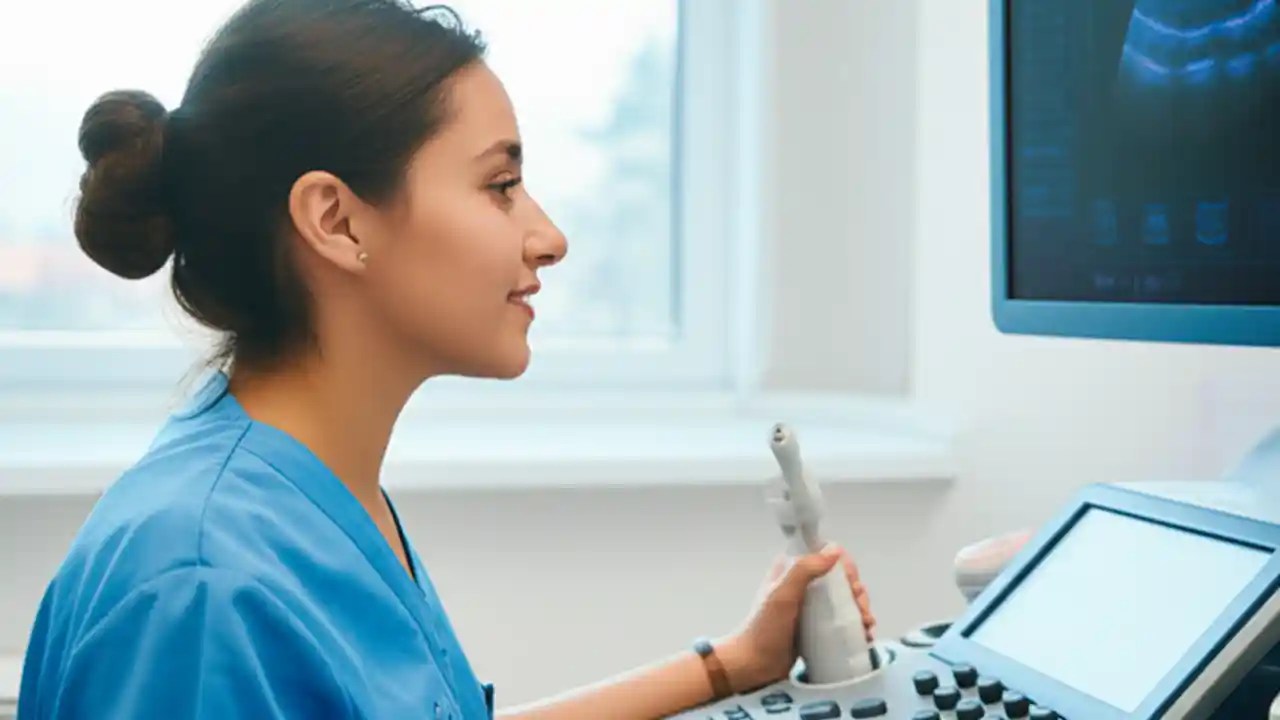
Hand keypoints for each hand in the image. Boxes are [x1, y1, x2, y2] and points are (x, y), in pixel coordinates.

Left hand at [716, 543, 875, 692]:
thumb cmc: (764, 628)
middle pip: (841, 580)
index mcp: (792, 569)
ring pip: (844, 601)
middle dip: (857, 593)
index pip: (826, 556)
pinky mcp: (817, 628)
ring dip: (861, 610)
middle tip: (862, 610)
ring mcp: (811, 608)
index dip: (844, 567)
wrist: (754, 666)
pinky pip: (842, 621)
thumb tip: (835, 550)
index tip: (851, 584)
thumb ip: (804, 570)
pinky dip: (856, 626)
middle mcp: (803, 585)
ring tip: (866, 625)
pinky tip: (864, 635)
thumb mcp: (782, 595)